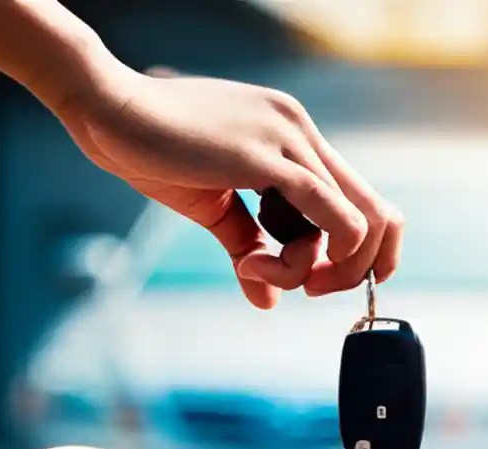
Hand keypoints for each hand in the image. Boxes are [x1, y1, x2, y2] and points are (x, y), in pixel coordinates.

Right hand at [54, 68, 403, 308]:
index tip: (315, 277)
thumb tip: (267, 301)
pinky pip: (327, 215)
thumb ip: (248, 249)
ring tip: (254, 267)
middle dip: (355, 269)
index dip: (358, 253)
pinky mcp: (271, 156)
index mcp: (296, 137)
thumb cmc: (153, 150)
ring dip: (315, 268)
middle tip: (307, 289)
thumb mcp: (214, 207)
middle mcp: (304, 133)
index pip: (364, 199)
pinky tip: (254, 264)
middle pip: (379, 214)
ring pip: (352, 224)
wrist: (108, 108)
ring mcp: (292, 139)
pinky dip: (303, 258)